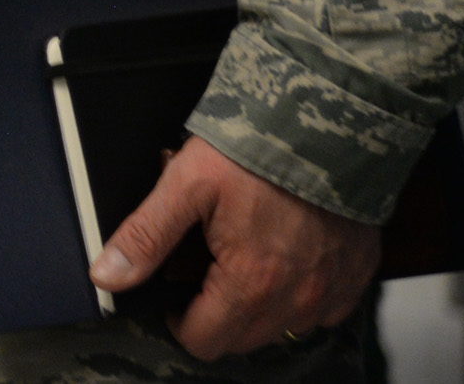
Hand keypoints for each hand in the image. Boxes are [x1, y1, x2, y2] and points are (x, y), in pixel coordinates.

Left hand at [90, 136, 380, 358]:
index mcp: (251, 283)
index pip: (205, 340)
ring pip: (284, 327)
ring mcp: (332, 290)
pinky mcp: (356, 275)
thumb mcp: (185, 184)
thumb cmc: (254, 151)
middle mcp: (297, 298)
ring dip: (259, 309)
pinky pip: (324, 310)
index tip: (174, 295)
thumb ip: (146, 236)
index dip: (179, 321)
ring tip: (244, 260)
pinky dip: (302, 295)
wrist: (325, 122)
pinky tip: (286, 260)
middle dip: (216, 314)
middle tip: (207, 267)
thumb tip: (107, 277)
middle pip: (243, 340)